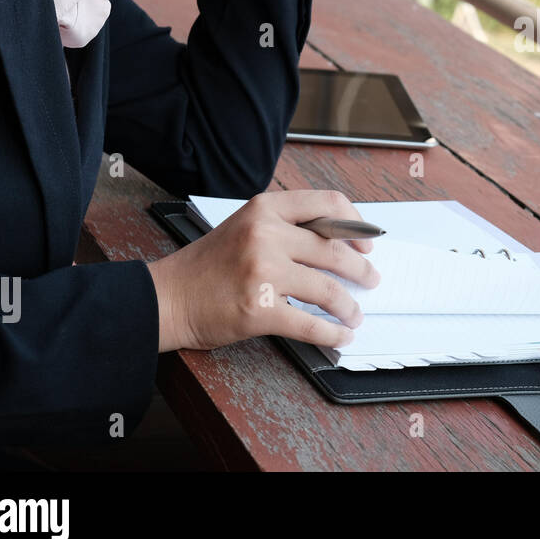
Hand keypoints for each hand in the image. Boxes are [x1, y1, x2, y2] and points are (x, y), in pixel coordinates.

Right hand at [146, 190, 381, 352]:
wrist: (168, 298)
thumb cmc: (209, 265)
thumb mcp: (246, 227)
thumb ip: (287, 227)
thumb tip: (342, 242)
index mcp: (265, 209)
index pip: (328, 204)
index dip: (356, 223)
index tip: (367, 241)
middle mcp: (266, 235)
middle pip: (334, 250)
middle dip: (361, 269)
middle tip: (371, 279)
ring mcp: (263, 272)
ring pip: (328, 289)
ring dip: (349, 306)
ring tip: (355, 313)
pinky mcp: (259, 309)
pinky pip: (310, 324)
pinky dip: (333, 332)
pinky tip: (341, 335)